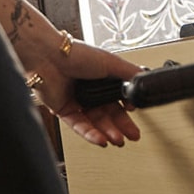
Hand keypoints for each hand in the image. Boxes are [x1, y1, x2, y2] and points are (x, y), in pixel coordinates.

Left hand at [28, 37, 142, 147]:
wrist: (49, 57)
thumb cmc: (76, 53)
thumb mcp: (111, 61)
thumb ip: (129, 72)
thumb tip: (144, 78)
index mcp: (102, 78)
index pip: (118, 98)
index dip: (127, 108)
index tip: (135, 114)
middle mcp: (91, 91)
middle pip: (109, 114)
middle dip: (122, 126)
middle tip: (133, 136)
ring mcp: (78, 102)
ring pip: (96, 122)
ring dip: (108, 132)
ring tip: (119, 140)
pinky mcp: (65, 111)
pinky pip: (80, 126)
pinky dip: (91, 134)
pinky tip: (101, 140)